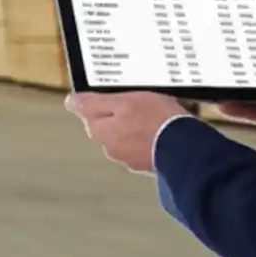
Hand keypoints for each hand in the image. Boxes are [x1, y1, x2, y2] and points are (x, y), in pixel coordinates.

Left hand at [65, 90, 189, 172]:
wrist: (185, 147)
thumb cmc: (156, 120)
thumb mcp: (124, 101)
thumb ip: (96, 103)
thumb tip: (71, 102)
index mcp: (102, 131)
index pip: (87, 112)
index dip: (96, 100)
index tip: (107, 93)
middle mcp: (111, 148)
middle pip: (107, 125)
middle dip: (117, 114)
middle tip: (136, 100)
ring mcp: (129, 158)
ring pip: (125, 136)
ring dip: (133, 127)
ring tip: (153, 114)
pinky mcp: (147, 163)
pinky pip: (142, 145)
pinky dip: (147, 138)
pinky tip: (161, 129)